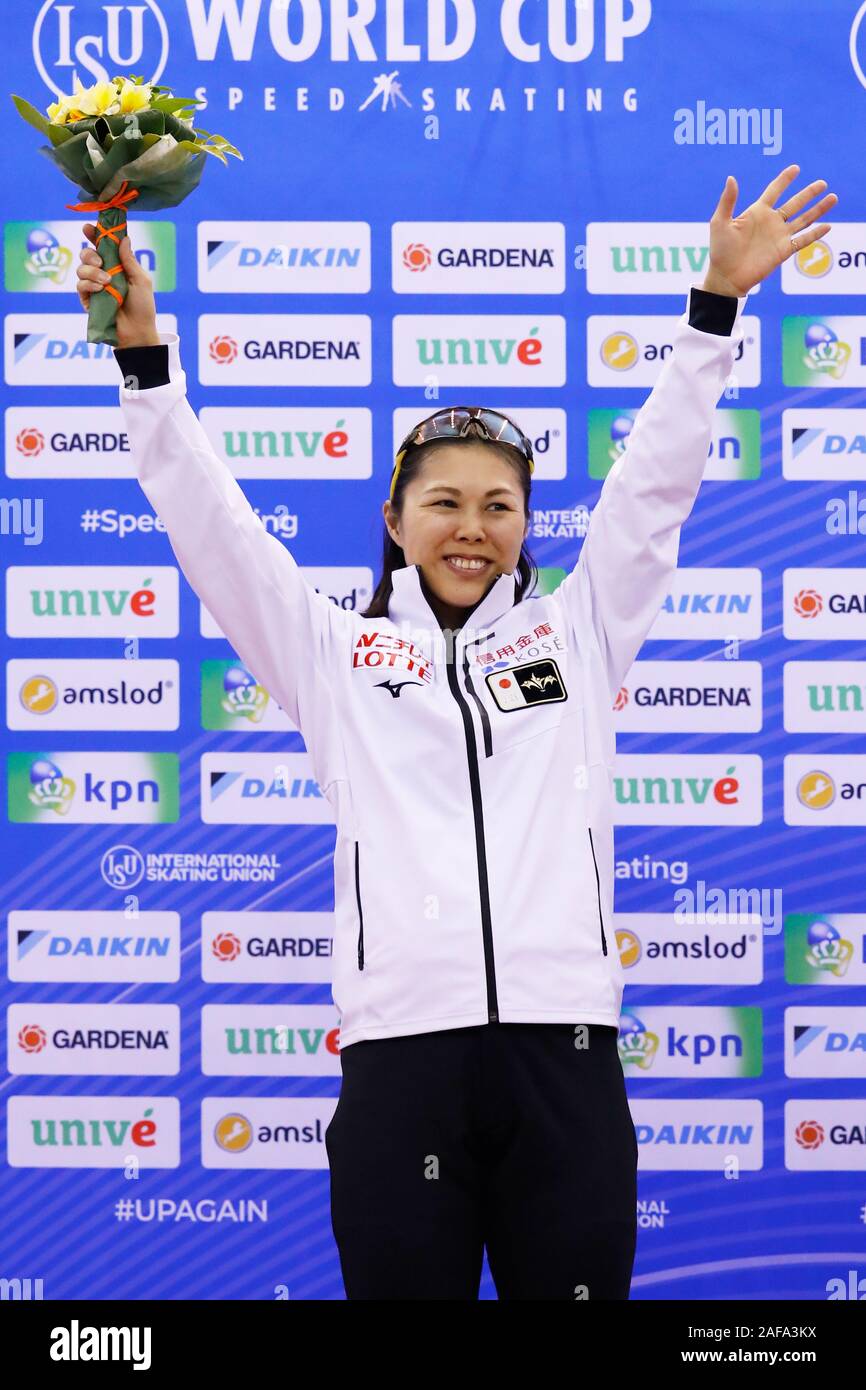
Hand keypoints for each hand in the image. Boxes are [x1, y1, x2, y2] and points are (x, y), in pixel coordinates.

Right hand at [76, 225, 159, 347]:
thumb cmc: (143, 306)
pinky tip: (100, 289)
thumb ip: (130, 260)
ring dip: (92, 271)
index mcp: (116, 265)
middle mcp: (102, 273)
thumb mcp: (141, 280)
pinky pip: (80, 286)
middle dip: (90, 253)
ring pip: (81, 268)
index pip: (101, 246)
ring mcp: (93, 286)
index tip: (88, 228)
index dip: (93, 235)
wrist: (137, 331)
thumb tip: (124, 238)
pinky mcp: (87, 300)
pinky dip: (89, 285)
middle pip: (86, 254)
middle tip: (100, 261)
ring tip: (106, 282)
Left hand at [702, 165, 838, 296]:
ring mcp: (779, 236)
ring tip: (833, 197)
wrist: (726, 277)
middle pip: (795, 203)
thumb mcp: (720, 222)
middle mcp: (771, 222)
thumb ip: (728, 201)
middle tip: (822, 183)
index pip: (774, 191)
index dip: (785, 180)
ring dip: (818, 209)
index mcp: (757, 212)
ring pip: (804, 219)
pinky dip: (816, 234)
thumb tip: (731, 178)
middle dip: (809, 193)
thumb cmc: (720, 251)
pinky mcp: (784, 251)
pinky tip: (828, 226)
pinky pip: (803, 241)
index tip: (796, 168)